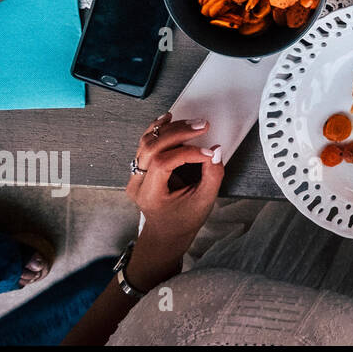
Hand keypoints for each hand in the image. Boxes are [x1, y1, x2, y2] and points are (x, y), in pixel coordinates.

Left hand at [125, 114, 221, 285]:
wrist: (166, 232)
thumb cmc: (184, 220)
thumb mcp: (204, 202)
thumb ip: (212, 176)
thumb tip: (216, 151)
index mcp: (150, 194)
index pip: (163, 163)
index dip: (188, 153)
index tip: (208, 153)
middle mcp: (137, 182)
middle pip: (152, 148)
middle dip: (178, 133)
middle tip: (201, 126)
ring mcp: (136, 174)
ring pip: (146, 142)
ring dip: (169, 128)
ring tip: (189, 122)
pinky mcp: (141, 167)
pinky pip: (145, 143)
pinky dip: (158, 129)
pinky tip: (169, 119)